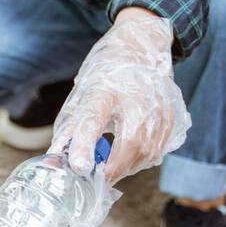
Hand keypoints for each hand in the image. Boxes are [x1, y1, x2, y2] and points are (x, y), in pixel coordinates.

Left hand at [49, 8, 190, 181]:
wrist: (140, 48)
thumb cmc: (106, 77)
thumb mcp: (82, 98)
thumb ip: (69, 132)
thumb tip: (52, 163)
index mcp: (104, 90)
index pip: (93, 119)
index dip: (84, 145)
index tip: (79, 167)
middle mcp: (136, 96)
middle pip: (130, 142)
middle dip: (113, 168)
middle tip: (99, 177)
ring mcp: (159, 105)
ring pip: (147, 151)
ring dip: (127, 167)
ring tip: (113, 165)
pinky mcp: (173, 115)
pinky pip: (159, 150)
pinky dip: (142, 160)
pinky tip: (131, 154)